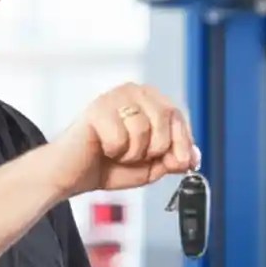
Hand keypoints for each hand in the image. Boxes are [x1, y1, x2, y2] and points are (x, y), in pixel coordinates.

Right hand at [47, 82, 198, 197]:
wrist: (72, 175)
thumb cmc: (107, 165)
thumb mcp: (150, 167)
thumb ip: (172, 159)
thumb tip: (193, 156)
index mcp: (148, 100)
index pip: (177, 115)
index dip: (183, 141)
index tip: (180, 162)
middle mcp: (132, 92)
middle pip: (165, 117)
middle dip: (157, 148)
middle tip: (137, 157)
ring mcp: (113, 97)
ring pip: (144, 129)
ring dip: (133, 153)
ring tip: (117, 152)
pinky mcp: (97, 109)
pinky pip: (121, 137)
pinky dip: (114, 152)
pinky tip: (103, 149)